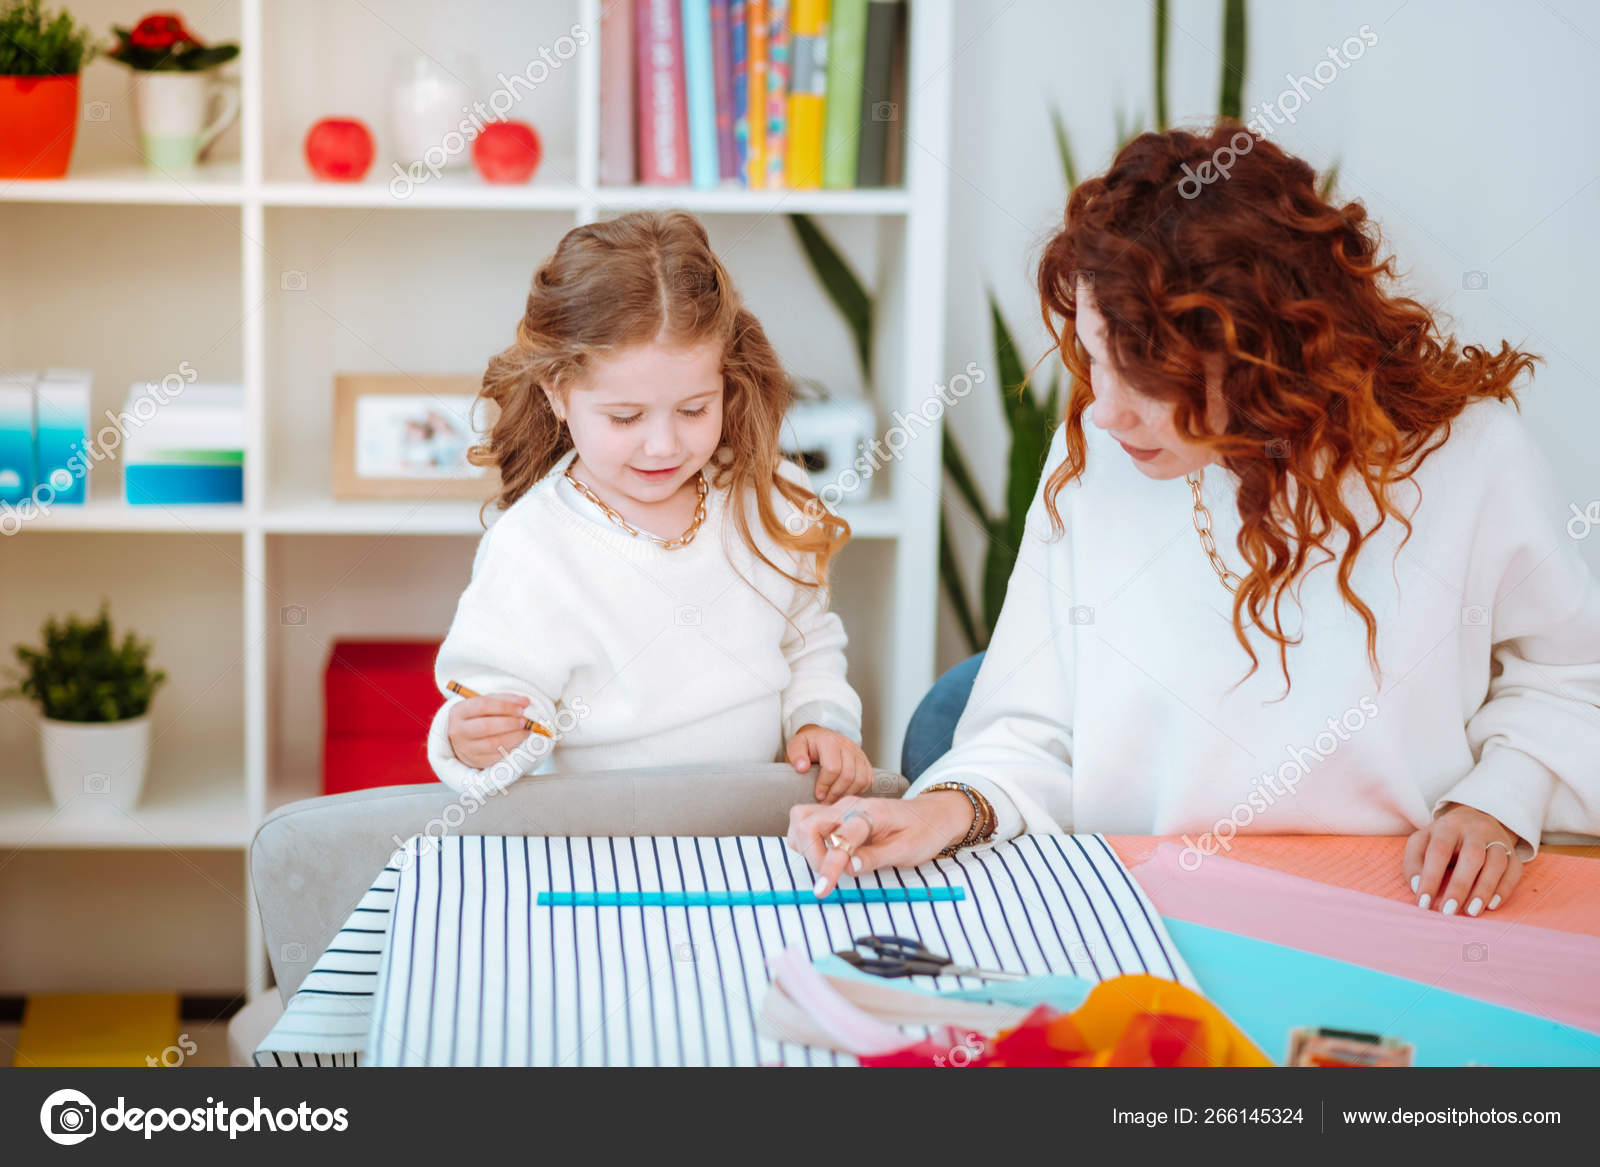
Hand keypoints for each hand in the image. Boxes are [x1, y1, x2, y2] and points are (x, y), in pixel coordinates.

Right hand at [447, 691, 537, 768]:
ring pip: (492, 743)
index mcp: (459, 711)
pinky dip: (511, 747)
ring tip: (525, 731)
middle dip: (509, 723)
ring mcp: (466, 748)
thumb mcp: (487, 703)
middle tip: (524, 721)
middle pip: (485, 726)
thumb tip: (525, 701)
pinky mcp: (475, 760)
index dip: (504, 706)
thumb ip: (505, 700)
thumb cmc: (479, 716)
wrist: (464, 737)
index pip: (482, 705)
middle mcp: (458, 730)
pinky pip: (497, 756)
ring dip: (514, 737)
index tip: (522, 708)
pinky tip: (518, 740)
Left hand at [785, 724, 872, 802]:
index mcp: (830, 742)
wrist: (821, 737)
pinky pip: (868, 780)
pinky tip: (845, 795)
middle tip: (826, 802)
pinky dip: (858, 791)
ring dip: (847, 794)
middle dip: (836, 793)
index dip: (825, 785)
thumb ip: (796, 755)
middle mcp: (847, 745)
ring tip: (835, 800)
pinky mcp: (865, 761)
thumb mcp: (796, 745)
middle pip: (848, 775)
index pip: (832, 768)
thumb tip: (802, 768)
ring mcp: (858, 753)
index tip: (818, 795)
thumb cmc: (808, 746)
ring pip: (861, 779)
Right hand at [786, 792, 973, 897]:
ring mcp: (841, 808)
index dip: (829, 866)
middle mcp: (849, 806)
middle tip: (828, 876)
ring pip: (802, 819)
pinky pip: (809, 821)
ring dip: (806, 846)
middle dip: (811, 854)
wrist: (932, 815)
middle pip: (807, 823)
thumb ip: (875, 857)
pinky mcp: (837, 814)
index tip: (822, 889)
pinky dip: (808, 840)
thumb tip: (848, 868)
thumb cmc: (922, 832)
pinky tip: (825, 855)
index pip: (840, 839)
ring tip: (827, 866)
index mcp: (869, 813)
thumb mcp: (906, 850)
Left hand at [1405, 803, 1523, 915]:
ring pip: (1496, 863)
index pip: (1439, 851)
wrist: (1474, 820)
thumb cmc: (1442, 838)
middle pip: (1472, 856)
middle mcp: (1476, 830)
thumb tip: (1417, 887)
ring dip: (1485, 889)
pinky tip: (1492, 905)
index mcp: (1449, 826)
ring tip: (1471, 911)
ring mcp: (1498, 840)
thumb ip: (1414, 862)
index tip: (1423, 903)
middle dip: (1460, 886)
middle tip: (1448, 911)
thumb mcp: (1422, 842)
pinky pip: (1514, 870)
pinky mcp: (1513, 852)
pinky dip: (1504, 888)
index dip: (1430, 877)